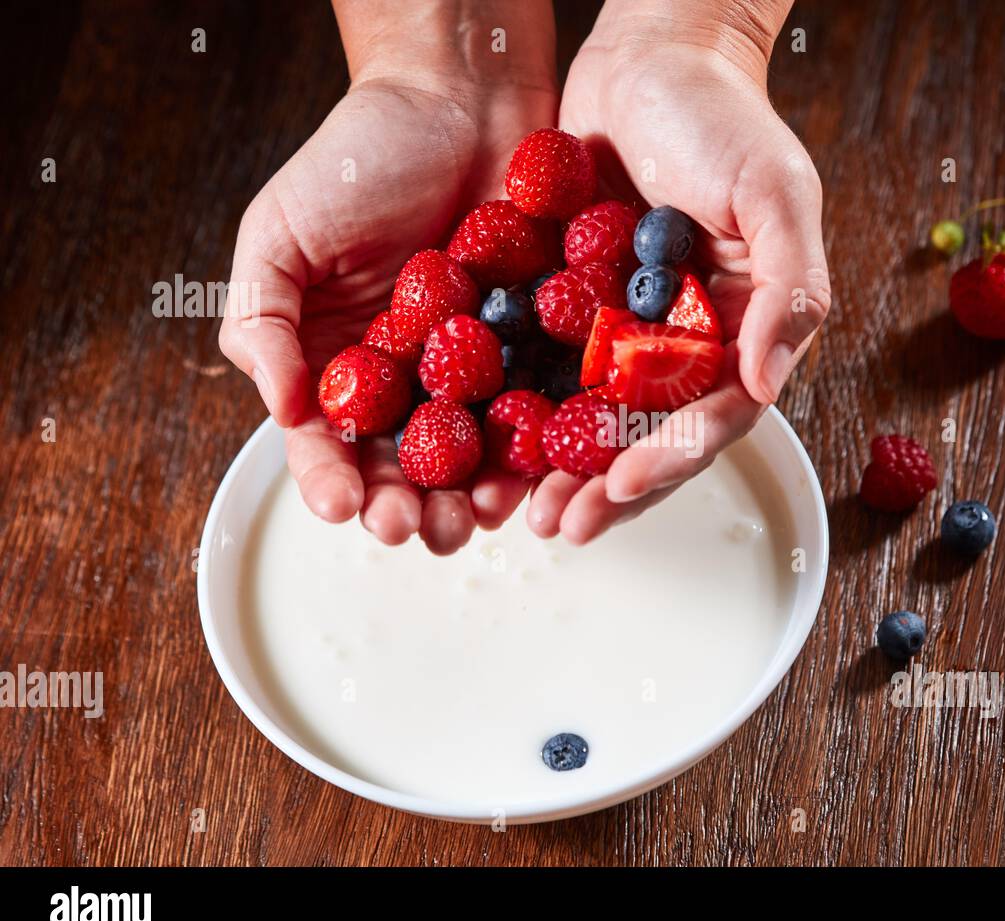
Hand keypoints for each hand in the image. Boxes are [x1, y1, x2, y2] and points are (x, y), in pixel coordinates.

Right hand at [220, 2, 556, 553]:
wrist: (461, 103)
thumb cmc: (358, 158)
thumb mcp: (280, 233)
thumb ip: (262, 322)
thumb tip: (285, 409)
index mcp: (337, 363)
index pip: (327, 442)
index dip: (331, 481)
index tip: (344, 506)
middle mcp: (404, 380)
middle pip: (402, 469)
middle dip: (406, 508)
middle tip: (414, 526)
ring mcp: (472, 373)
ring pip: (471, 461)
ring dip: (471, 500)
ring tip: (477, 515)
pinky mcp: (533, 355)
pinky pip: (534, 418)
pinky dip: (533, 453)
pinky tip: (533, 474)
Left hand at [533, 2, 830, 543]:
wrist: (649, 57)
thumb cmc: (726, 117)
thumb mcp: (777, 194)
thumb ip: (789, 289)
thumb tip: (766, 385)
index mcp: (739, 333)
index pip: (711, 416)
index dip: (671, 454)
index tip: (624, 481)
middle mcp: (680, 346)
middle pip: (646, 434)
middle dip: (605, 486)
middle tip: (559, 527)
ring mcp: (621, 332)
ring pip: (589, 420)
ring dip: (557, 471)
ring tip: (518, 512)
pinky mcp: (567, 309)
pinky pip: (541, 371)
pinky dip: (517, 412)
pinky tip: (484, 446)